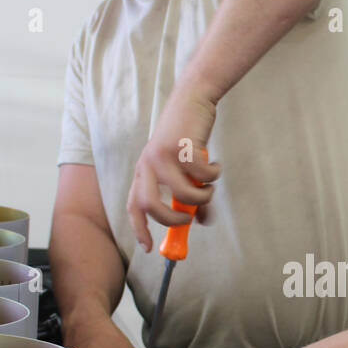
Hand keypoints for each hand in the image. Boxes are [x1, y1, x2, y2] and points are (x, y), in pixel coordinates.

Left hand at [127, 108, 220, 250]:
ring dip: (202, 197)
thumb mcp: (180, 167)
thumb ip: (189, 194)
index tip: (149, 248)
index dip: (139, 229)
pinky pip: (202, 176)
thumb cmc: (186, 137)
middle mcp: (147, 165)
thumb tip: (202, 220)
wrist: (191, 99)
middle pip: (152, 207)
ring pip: (183, 194)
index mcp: (142, 171)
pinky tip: (214, 166)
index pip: (133, 206)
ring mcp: (163, 156)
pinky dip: (213, 175)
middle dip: (172, 221)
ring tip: (209, 187)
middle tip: (189, 220)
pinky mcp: (182, 147)